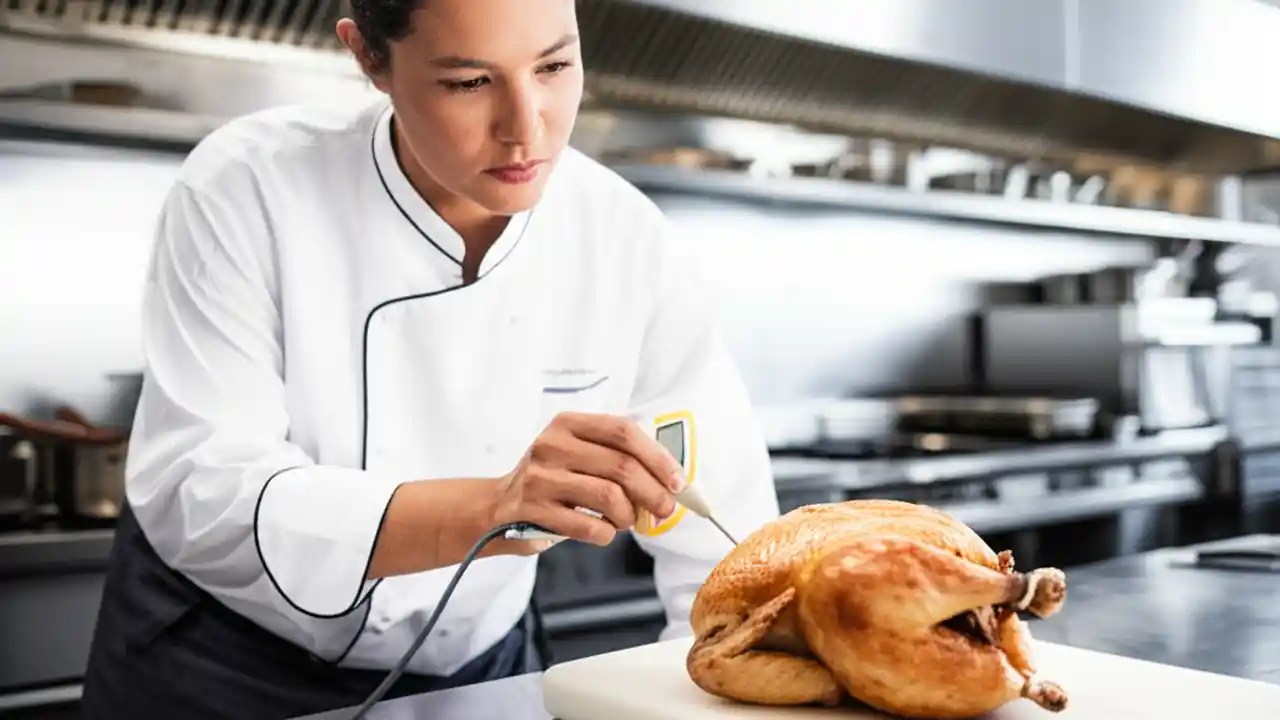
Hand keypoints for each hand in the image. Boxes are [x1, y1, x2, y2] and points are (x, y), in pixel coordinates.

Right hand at [489, 412, 683, 546]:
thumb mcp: (578, 454)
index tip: (677, 481)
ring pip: (608, 496)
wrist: (499, 507)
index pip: (623, 432)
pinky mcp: (533, 510)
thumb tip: (670, 481)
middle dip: (653, 493)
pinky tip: (603, 532)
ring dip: (628, 516)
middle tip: (665, 510)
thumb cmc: (553, 480)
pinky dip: (606, 534)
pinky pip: (588, 526)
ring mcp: (540, 477)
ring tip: (625, 521)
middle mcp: (552, 445)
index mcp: (569, 424)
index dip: (657, 457)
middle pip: (621, 466)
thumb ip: (618, 458)